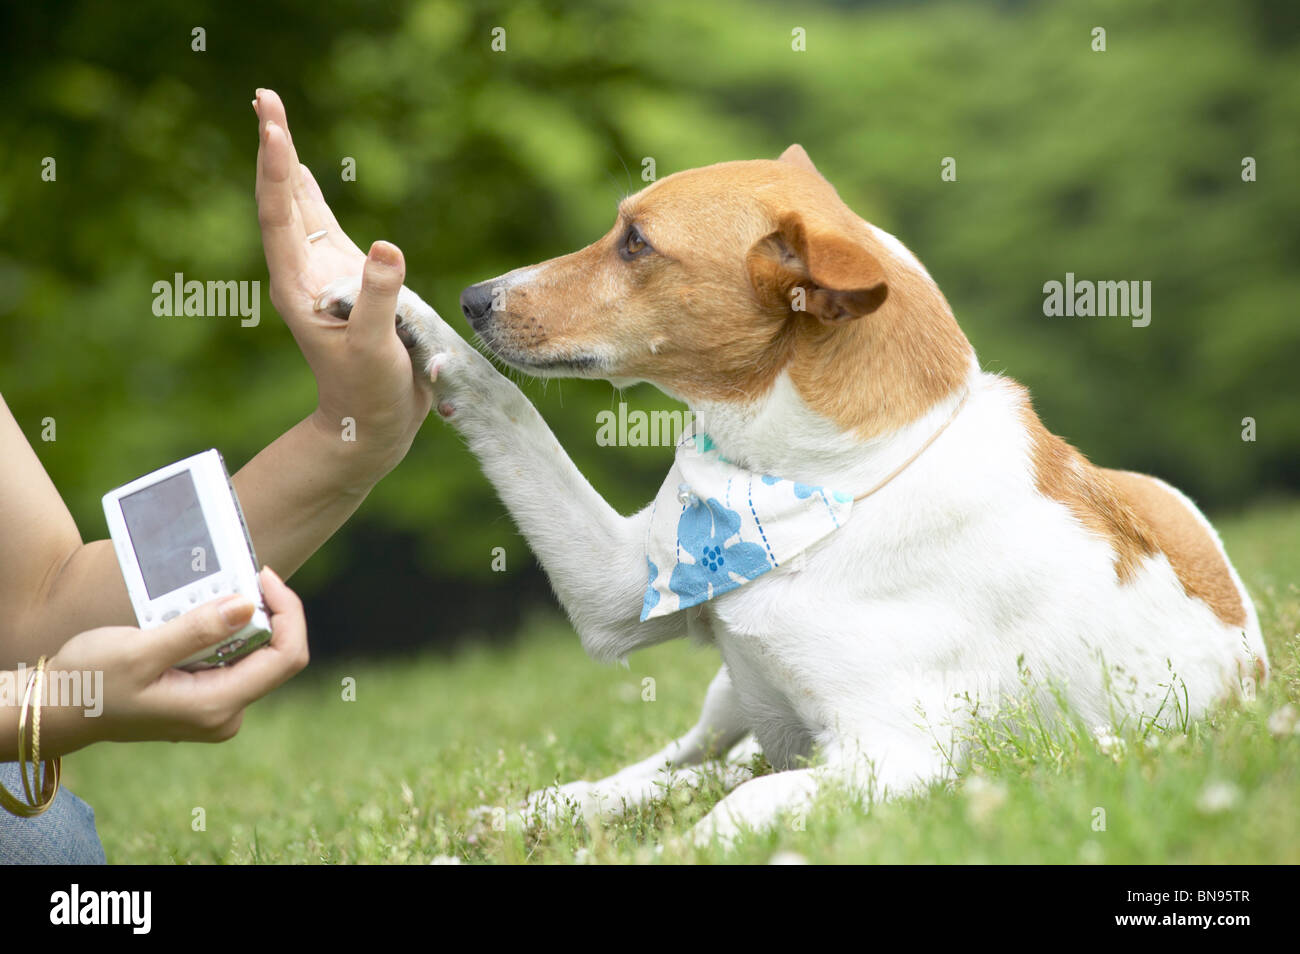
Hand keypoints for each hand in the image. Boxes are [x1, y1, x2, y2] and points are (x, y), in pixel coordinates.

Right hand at [43, 567, 308, 754]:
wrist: (58, 709)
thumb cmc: (90, 682)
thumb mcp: (139, 651)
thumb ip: (197, 630)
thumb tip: (249, 606)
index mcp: (216, 707)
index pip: (286, 657)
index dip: (288, 612)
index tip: (263, 576)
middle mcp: (225, 714)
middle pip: (275, 654)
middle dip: (261, 610)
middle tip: (232, 575)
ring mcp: (216, 709)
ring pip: (253, 654)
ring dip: (237, 618)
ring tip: (202, 594)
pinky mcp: (205, 699)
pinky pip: (231, 659)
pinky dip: (220, 631)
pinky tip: (192, 614)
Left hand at [253, 88, 431, 484]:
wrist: (370, 425)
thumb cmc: (369, 393)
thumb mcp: (375, 348)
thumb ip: (378, 299)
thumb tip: (384, 248)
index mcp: (299, 288)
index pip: (280, 218)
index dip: (277, 171)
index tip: (274, 128)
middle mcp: (303, 275)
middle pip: (281, 201)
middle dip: (273, 149)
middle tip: (264, 97)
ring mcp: (322, 277)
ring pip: (298, 209)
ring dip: (288, 164)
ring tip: (274, 119)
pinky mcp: (346, 282)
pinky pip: (321, 226)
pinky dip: (310, 193)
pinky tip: (304, 172)